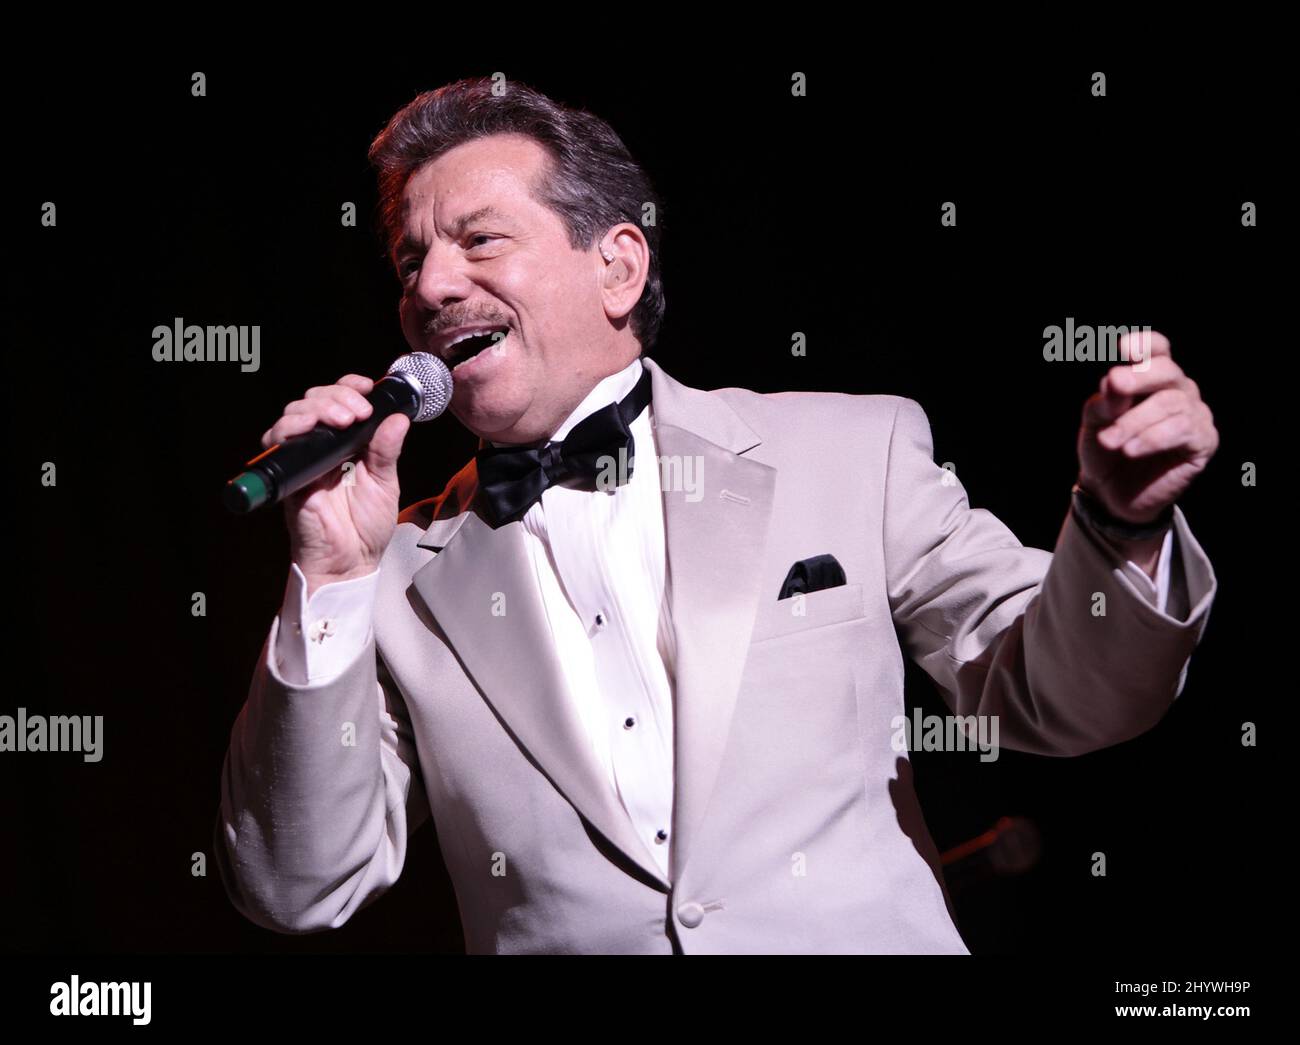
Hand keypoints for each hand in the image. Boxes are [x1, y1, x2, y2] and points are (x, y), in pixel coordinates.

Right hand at [260, 374, 411, 595]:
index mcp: (348, 443)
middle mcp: (323, 445)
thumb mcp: (385, 483)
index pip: (342, 400)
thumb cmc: (366, 527)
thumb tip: (399, 418)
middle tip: (358, 411)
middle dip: (337, 395)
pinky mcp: (289, 473)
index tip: (368, 387)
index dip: (350, 387)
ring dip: (318, 406)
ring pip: (295, 413)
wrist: (350, 562)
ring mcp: (304, 458)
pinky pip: (277, 442)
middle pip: (316, 399)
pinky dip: (289, 428)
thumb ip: (388, 450)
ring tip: (344, 419)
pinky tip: (310, 427)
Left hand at [1077, 330, 1217, 523]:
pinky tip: (1130, 450)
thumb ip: (1106, 399)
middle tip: (1113, 385)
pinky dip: (1152, 438)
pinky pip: (1183, 430)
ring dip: (1134, 421)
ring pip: (1171, 403)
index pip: (1158, 350)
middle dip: (1138, 377)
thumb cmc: (1104, 449)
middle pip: (1167, 371)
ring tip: (1109, 441)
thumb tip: (1116, 378)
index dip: (1146, 345)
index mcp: (1152, 378)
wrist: (1110, 493)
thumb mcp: (1096, 420)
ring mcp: (1195, 414)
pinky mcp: (1204, 441)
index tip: (1123, 347)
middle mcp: (1179, 390)